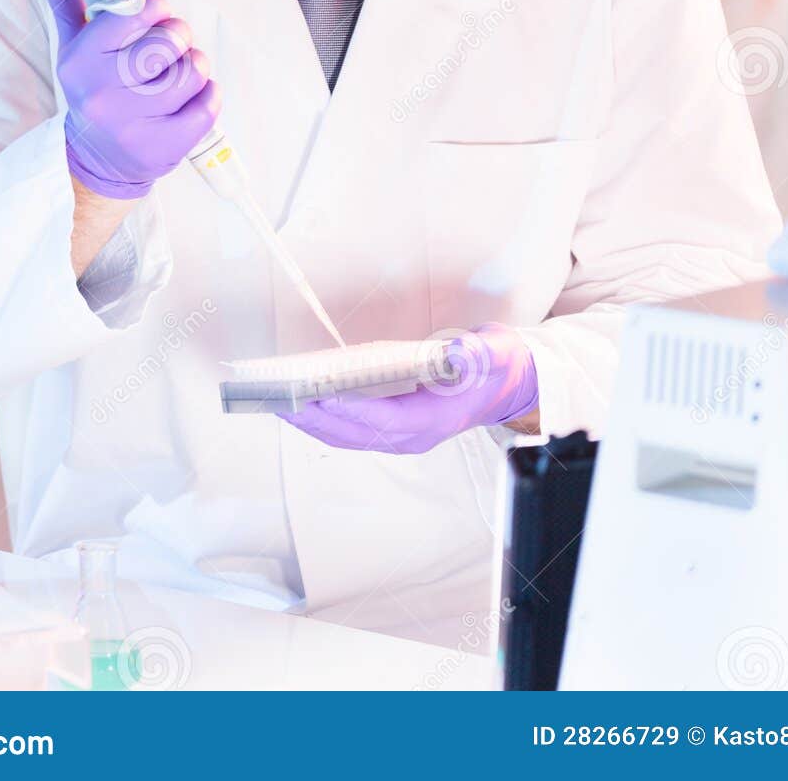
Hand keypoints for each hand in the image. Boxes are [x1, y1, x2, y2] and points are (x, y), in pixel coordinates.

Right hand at [42, 0, 220, 200]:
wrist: (97, 158)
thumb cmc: (92, 86)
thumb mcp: (72, 41)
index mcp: (81, 59)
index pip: (135, 12)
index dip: (156, 7)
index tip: (156, 14)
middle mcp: (103, 92)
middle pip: (170, 41)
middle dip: (179, 35)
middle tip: (172, 45)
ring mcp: (134, 123)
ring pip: (193, 71)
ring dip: (195, 64)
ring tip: (180, 71)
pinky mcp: (164, 148)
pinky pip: (208, 104)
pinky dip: (209, 94)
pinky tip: (192, 96)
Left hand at [278, 327, 538, 452]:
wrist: (507, 385)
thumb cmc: (497, 366)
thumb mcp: (496, 353)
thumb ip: (479, 353)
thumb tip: (459, 353)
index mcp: (437, 419)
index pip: (389, 419)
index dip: (355, 410)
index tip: (323, 396)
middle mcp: (415, 434)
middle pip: (358, 433)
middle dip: (318, 419)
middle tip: (282, 401)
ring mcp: (404, 434)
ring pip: (350, 435)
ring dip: (315, 423)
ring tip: (280, 403)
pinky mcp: (395, 426)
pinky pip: (354, 429)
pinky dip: (327, 419)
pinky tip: (304, 402)